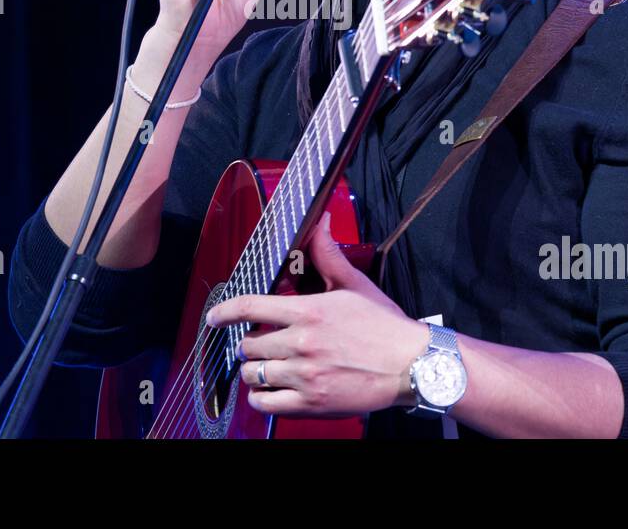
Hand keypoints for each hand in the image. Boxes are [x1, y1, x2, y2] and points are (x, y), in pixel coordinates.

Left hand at [205, 211, 431, 416]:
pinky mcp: (311, 403)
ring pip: (253, 374)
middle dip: (249, 343)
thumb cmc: (385, 327)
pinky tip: (269, 390)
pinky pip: (265, 403)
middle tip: (260, 343)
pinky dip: (261, 397)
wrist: (413, 365)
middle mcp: (302, 343)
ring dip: (254, 370)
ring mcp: (305, 376)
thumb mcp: (356, 285)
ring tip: (266, 366)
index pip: (250, 307)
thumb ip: (329, 256)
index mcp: (309, 312)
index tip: (214, 317)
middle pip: (248, 344)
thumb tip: (321, 225)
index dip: (224, 312)